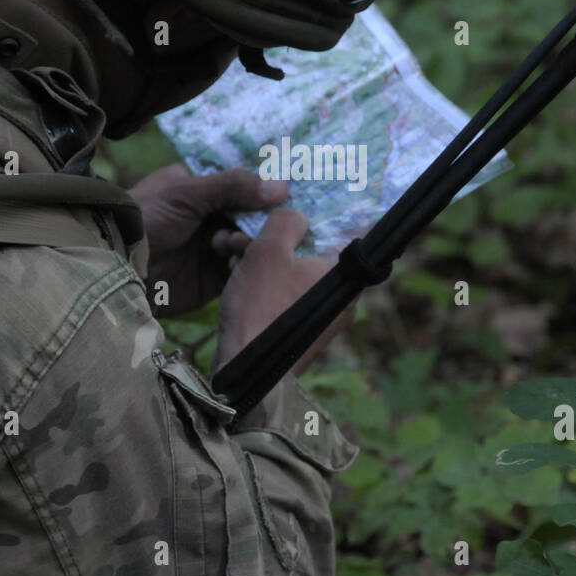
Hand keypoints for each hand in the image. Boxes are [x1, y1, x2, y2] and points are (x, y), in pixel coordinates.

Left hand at [130, 163, 287, 316]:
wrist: (117, 265)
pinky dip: (244, 267)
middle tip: (254, 226)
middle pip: (253, 218)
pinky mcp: (213, 279)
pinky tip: (234, 264)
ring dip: (248, 244)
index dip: (265, 193)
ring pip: (251, 245)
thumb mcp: (187, 193)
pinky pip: (241, 271)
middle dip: (259, 222)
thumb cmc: (147, 218)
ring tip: (233, 245)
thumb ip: (233, 186)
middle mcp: (212, 217)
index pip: (245, 187)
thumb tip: (281, 188)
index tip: (285, 197)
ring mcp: (214, 248)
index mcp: (204, 190)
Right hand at [214, 208, 353, 374]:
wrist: (245, 372)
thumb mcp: (270, 250)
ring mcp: (322, 318)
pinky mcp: (299, 332)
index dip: (318, 213)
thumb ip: (287, 221)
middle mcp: (341, 297)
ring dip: (262, 258)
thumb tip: (297, 216)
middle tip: (246, 232)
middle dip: (275, 238)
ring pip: (292, 273)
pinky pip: (283, 295)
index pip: (344, 231)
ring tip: (231, 252)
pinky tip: (234, 275)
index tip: (298, 204)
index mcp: (345, 275)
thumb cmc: (261, 307)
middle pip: (310, 252)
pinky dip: (262, 283)